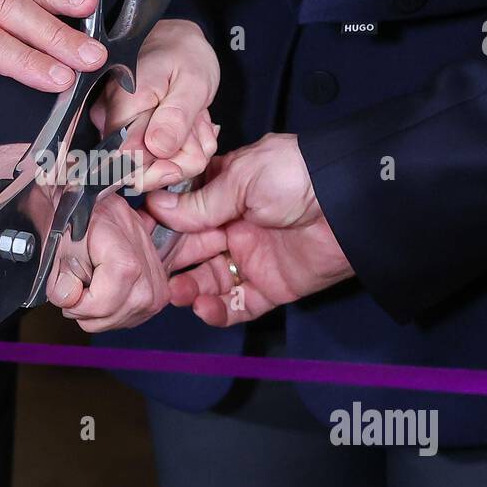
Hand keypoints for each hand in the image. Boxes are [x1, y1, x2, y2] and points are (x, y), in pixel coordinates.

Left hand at [46, 194, 168, 331]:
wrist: (86, 198)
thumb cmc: (70, 214)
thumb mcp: (55, 240)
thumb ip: (58, 275)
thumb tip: (69, 297)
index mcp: (124, 245)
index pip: (105, 301)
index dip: (79, 303)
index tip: (68, 290)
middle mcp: (147, 263)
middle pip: (115, 314)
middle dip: (86, 309)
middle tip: (76, 285)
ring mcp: (157, 278)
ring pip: (123, 320)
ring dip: (98, 312)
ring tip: (90, 284)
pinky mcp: (159, 289)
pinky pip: (131, 316)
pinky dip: (112, 310)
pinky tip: (103, 290)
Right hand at [90, 18, 219, 190]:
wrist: (175, 42)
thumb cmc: (183, 55)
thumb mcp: (193, 82)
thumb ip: (176, 117)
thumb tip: (157, 149)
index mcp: (123, 105)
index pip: (127, 162)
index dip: (161, 169)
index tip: (190, 151)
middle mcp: (110, 121)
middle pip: (141, 172)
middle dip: (181, 158)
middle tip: (199, 126)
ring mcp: (116, 130)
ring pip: (153, 167)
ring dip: (185, 149)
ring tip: (195, 119)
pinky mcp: (127, 136)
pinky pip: (156, 158)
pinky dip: (180, 147)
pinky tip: (187, 124)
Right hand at [148, 133, 353, 325]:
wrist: (350, 203)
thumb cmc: (297, 176)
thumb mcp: (242, 179)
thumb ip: (201, 202)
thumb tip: (156, 206)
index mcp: (225, 193)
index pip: (183, 213)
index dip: (160, 226)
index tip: (136, 236)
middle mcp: (233, 226)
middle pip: (190, 251)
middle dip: (169, 262)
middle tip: (149, 272)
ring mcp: (251, 257)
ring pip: (209, 281)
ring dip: (189, 290)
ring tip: (177, 294)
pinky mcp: (271, 286)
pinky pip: (239, 305)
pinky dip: (219, 311)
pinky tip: (204, 307)